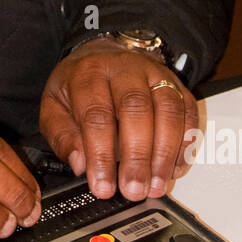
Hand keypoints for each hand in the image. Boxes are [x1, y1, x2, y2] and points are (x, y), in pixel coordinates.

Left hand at [39, 42, 198, 201]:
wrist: (103, 52)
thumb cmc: (79, 85)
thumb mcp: (54, 107)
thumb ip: (63, 136)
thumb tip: (80, 164)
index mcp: (89, 74)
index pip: (97, 115)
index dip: (101, 155)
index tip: (103, 186)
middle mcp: (124, 69)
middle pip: (136, 110)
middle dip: (137, 156)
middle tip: (134, 190)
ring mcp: (154, 74)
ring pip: (167, 109)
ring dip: (164, 153)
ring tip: (156, 185)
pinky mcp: (175, 83)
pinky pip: (187, 110)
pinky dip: (185, 142)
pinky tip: (174, 168)